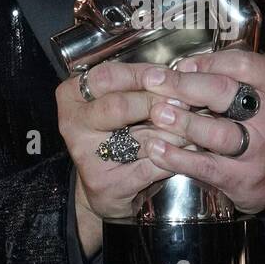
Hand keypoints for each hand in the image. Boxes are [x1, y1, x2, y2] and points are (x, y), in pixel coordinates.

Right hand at [56, 60, 190, 222]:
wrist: (105, 189)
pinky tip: (191, 149)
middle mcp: (73, 125)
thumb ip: (135, 86)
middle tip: (183, 102)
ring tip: (194, 125)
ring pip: (139, 138)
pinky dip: (176, 156)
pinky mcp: (106, 183)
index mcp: (71, 97)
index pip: (106, 77)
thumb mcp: (116, 103)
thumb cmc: (116, 136)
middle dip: (155, 102)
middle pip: (118, 106)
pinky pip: (150, 165)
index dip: (141, 74)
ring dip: (173, 131)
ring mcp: (87, 157)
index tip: (167, 75)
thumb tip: (175, 76)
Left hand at [141, 49, 264, 214]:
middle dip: (185, 85)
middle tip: (154, 82)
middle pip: (225, 93)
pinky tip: (156, 149)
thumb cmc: (263, 122)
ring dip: (183, 122)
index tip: (181, 64)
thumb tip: (181, 69)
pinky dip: (178, 158)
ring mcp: (257, 149)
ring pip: (217, 133)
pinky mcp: (241, 178)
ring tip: (157, 113)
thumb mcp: (260, 90)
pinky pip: (205, 166)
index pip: (241, 64)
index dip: (207, 62)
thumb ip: (228, 75)